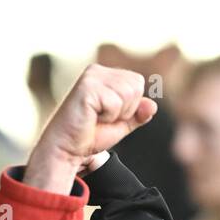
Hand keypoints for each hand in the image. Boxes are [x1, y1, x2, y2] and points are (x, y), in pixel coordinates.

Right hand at [26, 64, 156, 192]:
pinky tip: (91, 118)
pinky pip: (116, 102)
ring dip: (116, 113)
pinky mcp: (86, 88)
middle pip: (136, 86)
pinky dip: (108, 116)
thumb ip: (137, 114)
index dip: (130, 106)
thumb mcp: (120, 124)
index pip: (137, 83)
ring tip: (96, 118)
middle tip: (102, 118)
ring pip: (128, 93)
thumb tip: (153, 105)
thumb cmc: (89, 136)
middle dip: (125, 109)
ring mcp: (91, 77)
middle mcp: (97, 71)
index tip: (107, 116)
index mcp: (104, 74)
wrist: (66, 149)